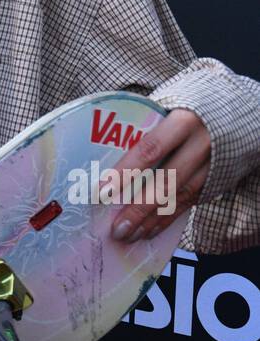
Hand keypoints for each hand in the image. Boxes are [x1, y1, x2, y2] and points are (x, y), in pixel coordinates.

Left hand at [106, 108, 210, 242]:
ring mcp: (212, 165)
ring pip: (180, 198)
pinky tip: (150, 230)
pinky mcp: (216, 180)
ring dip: (152, 220)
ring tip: (130, 235)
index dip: (126, 171)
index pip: (151, 149)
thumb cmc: (189, 107)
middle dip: (139, 208)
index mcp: (185, 120)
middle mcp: (202, 145)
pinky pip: (190, 203)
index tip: (103, 191)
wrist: (236, 111)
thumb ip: (145, 126)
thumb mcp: (169, 105)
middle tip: (117, 228)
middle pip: (166, 181)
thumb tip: (104, 151)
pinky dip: (168, 219)